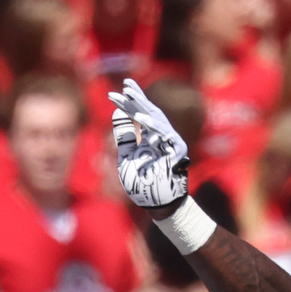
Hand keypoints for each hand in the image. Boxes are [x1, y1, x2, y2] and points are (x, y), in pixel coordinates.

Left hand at [109, 77, 190, 213]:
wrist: (159, 206)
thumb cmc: (144, 185)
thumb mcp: (127, 158)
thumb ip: (124, 137)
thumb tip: (117, 113)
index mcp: (151, 137)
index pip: (138, 115)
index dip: (127, 103)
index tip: (112, 94)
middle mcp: (162, 136)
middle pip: (149, 111)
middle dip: (136, 97)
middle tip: (124, 84)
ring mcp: (172, 143)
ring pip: (158, 119)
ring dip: (142, 106)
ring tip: (128, 95)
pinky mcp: (179, 151)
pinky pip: (165, 135)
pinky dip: (153, 126)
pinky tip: (139, 118)